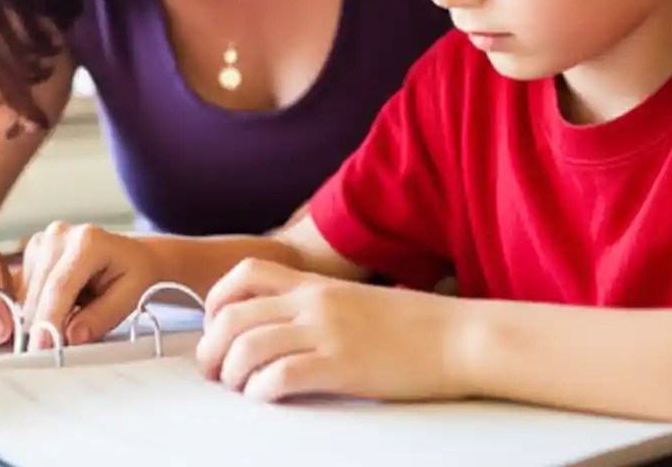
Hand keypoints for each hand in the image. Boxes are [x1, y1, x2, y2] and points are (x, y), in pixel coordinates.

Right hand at [18, 222, 162, 348]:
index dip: (48, 320)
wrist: (134, 255)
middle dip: (44, 326)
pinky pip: (23, 292)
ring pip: (26, 296)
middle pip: (37, 293)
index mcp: (87, 241)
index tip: (41, 349)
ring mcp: (42, 241)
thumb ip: (101, 317)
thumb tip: (71, 337)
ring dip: (41, 317)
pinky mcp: (31, 252)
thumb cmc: (137, 273)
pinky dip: (38, 308)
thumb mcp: (131, 296)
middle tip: (59, 350)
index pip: (59, 287)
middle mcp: (59, 235)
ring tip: (73, 315)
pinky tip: (61, 307)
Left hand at [196, 259, 472, 402]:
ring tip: (237, 388)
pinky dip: (260, 391)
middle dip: (210, 346)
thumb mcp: (357, 300)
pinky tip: (266, 397)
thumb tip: (283, 327)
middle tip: (212, 370)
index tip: (215, 328)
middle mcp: (313, 303)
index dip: (215, 301)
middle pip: (233, 315)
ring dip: (230, 373)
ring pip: (247, 347)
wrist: (461, 338)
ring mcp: (326, 333)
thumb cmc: (416, 325)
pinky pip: (280, 377)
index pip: (245, 274)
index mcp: (316, 283)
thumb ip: (319, 305)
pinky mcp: (340, 366)